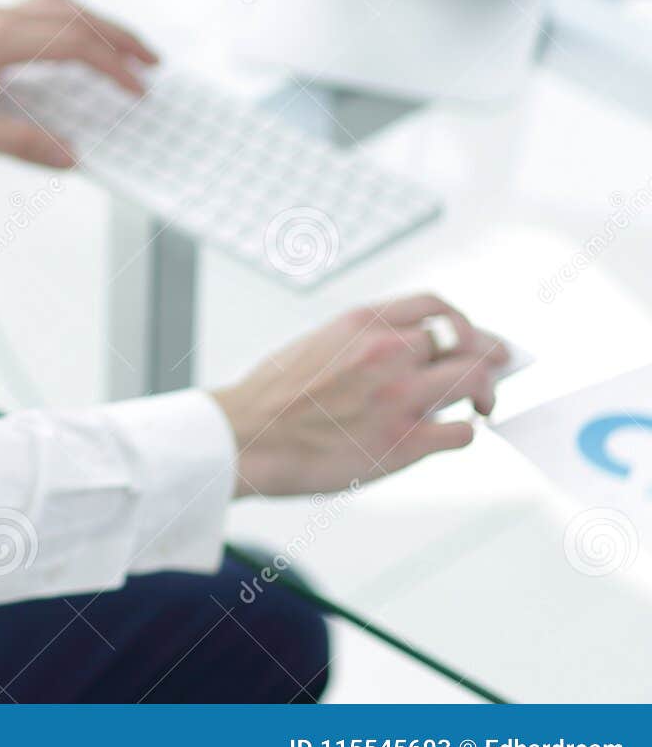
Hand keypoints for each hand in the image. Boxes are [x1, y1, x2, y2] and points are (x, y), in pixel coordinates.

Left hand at [0, 0, 158, 167]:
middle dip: (120, 37)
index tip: (137, 89)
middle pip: (76, 14)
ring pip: (60, 5)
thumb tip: (69, 155)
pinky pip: (42, 10)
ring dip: (98, 24)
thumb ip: (18, 143)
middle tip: (153, 62)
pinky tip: (76, 44)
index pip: (73, 43)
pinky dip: (72, 22)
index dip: (112, 67)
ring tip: (124, 50)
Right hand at [209, 293, 510, 497]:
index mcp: (362, 323)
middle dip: (492, 353)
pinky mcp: (403, 442)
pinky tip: (454, 435)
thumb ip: (361, 340)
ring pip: (476, 381)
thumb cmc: (273, 396)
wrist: (247, 436)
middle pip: (468, 341)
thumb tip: (399, 347)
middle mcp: (387, 352)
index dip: (464, 319)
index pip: (435, 305)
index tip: (470, 334)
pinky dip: (466, 432)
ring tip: (483, 405)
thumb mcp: (317, 343)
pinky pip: (462, 433)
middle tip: (500, 364)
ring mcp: (399, 397)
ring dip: (487, 393)